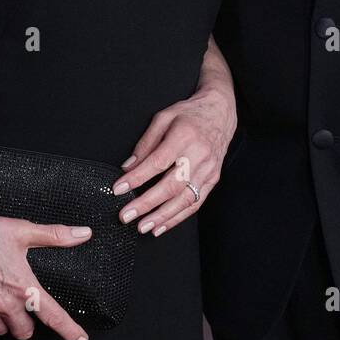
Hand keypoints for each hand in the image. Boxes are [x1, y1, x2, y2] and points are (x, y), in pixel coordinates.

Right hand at [0, 185, 91, 339]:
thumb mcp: (22, 230)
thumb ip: (56, 235)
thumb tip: (84, 233)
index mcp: (23, 286)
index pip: (52, 316)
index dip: (69, 330)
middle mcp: (4, 304)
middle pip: (24, 332)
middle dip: (27, 323)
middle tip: (23, 306)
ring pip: (2, 332)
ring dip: (5, 322)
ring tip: (0, 300)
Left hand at [111, 86, 236, 236]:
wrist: (220, 112)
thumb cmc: (189, 114)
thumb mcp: (163, 118)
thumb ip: (145, 143)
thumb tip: (128, 167)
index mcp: (184, 136)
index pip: (157, 161)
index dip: (137, 178)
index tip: (118, 189)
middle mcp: (199, 155)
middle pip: (171, 185)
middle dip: (147, 204)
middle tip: (127, 216)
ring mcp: (208, 170)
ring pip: (185, 199)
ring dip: (162, 216)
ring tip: (143, 227)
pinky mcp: (213, 179)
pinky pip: (195, 203)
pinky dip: (177, 217)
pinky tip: (161, 226)